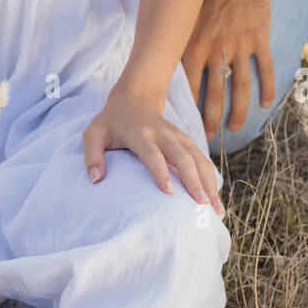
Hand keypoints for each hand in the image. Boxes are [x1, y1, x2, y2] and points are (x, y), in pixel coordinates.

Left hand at [82, 85, 223, 213]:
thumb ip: (92, 155)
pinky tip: (216, 198)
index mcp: (140, 134)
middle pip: (183, 157)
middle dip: (194, 181)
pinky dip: (211, 178)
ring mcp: (178, 137)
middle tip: (202, 205)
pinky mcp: (187, 141)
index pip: (152, 154)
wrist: (135, 98)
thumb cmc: (111, 122)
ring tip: (216, 209)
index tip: (170, 192)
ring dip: (209, 182)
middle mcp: (164, 134)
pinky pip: (203, 159)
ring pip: (198, 159)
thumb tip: (96, 179)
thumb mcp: (93, 133)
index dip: (161, 172)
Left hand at [181, 0, 274, 140]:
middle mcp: (216, 49)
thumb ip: (179, 39)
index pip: (189, 85)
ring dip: (238, 109)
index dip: (188, 107)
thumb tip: (163, 58)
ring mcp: (239, 45)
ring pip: (240, 86)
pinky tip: (264, 104)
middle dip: (212, 116)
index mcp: (194, 45)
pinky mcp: (258, 38)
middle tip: (210, 135)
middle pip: (214, 92)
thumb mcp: (184, 15)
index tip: (185, 122)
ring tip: (235, 126)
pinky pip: (264, 68)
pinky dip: (266, 87)